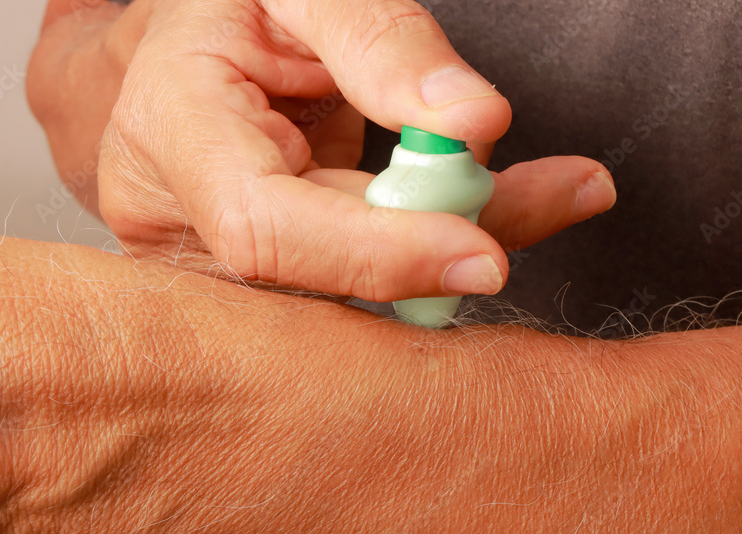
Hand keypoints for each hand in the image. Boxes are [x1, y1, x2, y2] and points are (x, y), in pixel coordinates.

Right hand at [28, 0, 616, 299]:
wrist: (189, 47)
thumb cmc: (238, 6)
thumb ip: (381, 41)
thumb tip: (473, 121)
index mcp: (175, 129)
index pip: (263, 225)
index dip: (375, 253)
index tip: (484, 253)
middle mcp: (183, 219)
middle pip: (320, 278)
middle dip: (446, 247)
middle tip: (565, 191)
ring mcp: (218, 262)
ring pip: (350, 298)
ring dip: (461, 250)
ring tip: (561, 190)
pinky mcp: (263, 280)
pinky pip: (359, 288)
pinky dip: (441, 252)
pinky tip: (510, 213)